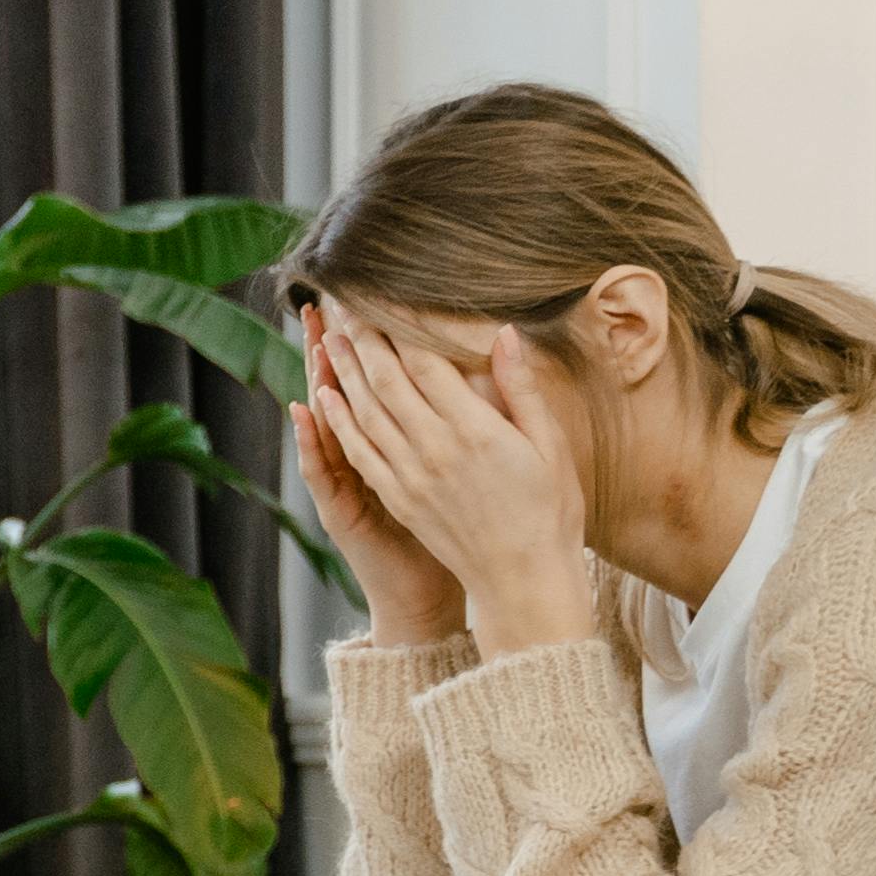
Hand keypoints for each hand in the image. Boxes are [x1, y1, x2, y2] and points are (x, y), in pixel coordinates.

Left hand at [313, 314, 606, 656]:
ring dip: (342, 371)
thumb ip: (522, 390)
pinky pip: (358, 451)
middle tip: (342, 303)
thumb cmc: (550, 510)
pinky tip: (324, 396)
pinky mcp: (398, 499)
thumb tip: (503, 334)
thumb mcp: (551, 446)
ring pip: (365, 412)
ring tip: (327, 336)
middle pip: (386, 381)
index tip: (384, 296)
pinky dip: (337, 420)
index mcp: (476, 432)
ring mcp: (410, 477)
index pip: (426, 365)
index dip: (401, 327)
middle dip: (362, 338)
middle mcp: (435, 450)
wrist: (523, 580)